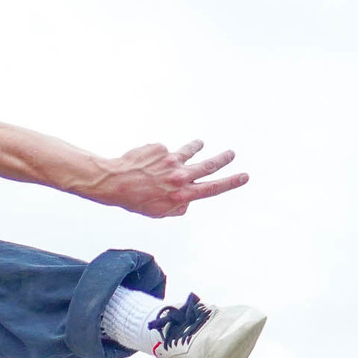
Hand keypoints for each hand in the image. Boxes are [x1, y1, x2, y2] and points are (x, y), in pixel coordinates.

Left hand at [99, 140, 248, 217]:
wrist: (113, 182)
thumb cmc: (135, 200)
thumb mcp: (159, 212)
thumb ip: (178, 207)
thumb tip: (189, 201)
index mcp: (182, 194)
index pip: (213, 188)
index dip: (231, 182)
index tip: (244, 176)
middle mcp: (180, 177)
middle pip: (209, 165)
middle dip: (223, 159)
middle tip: (231, 153)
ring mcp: (171, 160)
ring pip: (190, 151)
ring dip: (196, 147)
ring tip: (200, 144)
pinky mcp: (160, 148)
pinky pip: (164, 151)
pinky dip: (159, 156)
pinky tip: (145, 162)